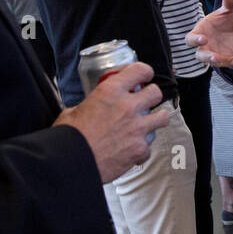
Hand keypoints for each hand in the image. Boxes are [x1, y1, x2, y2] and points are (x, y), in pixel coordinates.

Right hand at [53, 62, 169, 182]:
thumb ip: (91, 105)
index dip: (144, 72)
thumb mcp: (74, 110)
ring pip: (162, 117)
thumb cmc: (69, 137)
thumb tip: (93, 107)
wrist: (72, 162)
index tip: (143, 76)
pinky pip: (149, 146)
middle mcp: (127, 107)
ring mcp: (137, 128)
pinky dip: (141, 148)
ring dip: (155, 119)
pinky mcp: (139, 149)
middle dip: (151, 95)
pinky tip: (131, 149)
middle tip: (145, 101)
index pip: (140, 70)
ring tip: (145, 124)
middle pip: (156, 93)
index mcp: (110, 92)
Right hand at [186, 0, 232, 68]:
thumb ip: (228, 2)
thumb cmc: (225, 19)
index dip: (195, 40)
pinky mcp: (230, 58)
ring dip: (227, 62)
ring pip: (218, 63)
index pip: (190, 39)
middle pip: (201, 56)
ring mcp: (217, 54)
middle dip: (208, 57)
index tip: (203, 39)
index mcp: (200, 33)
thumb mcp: (229, 9)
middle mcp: (206, 47)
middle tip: (215, 57)